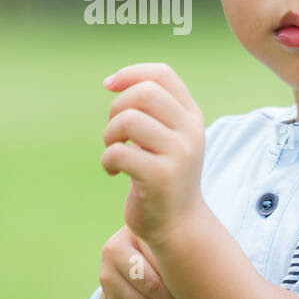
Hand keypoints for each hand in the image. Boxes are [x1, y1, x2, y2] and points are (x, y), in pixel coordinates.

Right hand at [99, 223, 200, 298]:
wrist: (142, 260)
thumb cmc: (170, 248)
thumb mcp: (174, 242)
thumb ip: (186, 247)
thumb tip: (215, 274)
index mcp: (133, 231)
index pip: (159, 260)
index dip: (182, 282)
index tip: (207, 297)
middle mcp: (113, 252)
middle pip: (150, 287)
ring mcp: (108, 280)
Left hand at [100, 63, 206, 245]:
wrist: (178, 225)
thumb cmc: (161, 175)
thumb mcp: (165, 137)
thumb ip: (151, 109)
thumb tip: (114, 81)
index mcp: (191, 116)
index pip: (162, 74)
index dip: (130, 73)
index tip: (108, 85)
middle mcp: (190, 131)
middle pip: (144, 93)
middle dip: (116, 108)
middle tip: (113, 133)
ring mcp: (179, 154)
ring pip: (129, 120)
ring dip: (109, 135)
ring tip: (112, 151)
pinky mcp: (161, 177)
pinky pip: (119, 153)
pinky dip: (107, 160)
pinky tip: (113, 171)